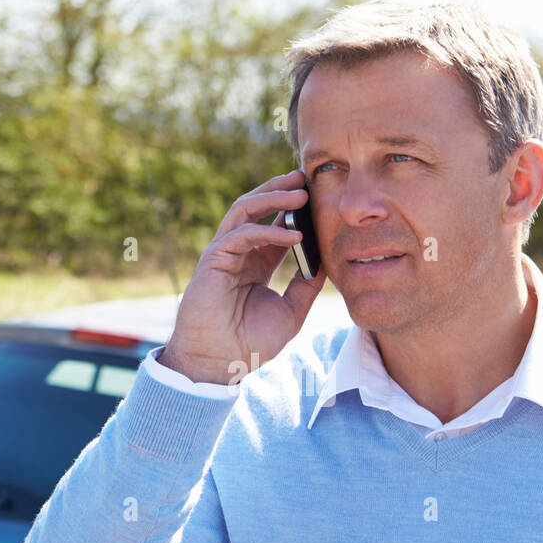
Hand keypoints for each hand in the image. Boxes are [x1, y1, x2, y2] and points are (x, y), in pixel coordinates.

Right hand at [161, 169, 326, 384]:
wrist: (220, 364)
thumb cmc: (250, 343)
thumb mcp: (290, 312)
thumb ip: (306, 286)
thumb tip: (328, 262)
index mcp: (256, 264)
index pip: (275, 226)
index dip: (295, 210)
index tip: (318, 196)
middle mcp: (239, 253)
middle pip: (258, 209)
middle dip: (281, 190)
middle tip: (307, 177)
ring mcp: (224, 254)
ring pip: (246, 210)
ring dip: (273, 197)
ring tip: (301, 192)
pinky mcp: (214, 259)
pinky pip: (243, 233)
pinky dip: (269, 230)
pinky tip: (295, 234)